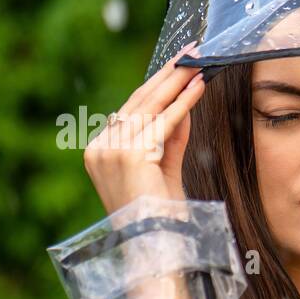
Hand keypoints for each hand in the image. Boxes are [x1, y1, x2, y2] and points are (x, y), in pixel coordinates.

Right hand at [83, 42, 204, 214]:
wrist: (157, 247)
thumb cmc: (161, 216)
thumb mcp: (164, 167)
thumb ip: (170, 136)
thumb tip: (185, 103)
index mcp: (100, 151)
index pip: (132, 110)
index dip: (157, 85)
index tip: (178, 63)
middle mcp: (100, 147)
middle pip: (139, 102)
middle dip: (169, 75)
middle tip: (192, 51)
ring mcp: (111, 150)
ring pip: (150, 108)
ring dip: (178, 82)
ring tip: (199, 62)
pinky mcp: (129, 155)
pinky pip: (163, 123)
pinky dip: (183, 103)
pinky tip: (199, 86)